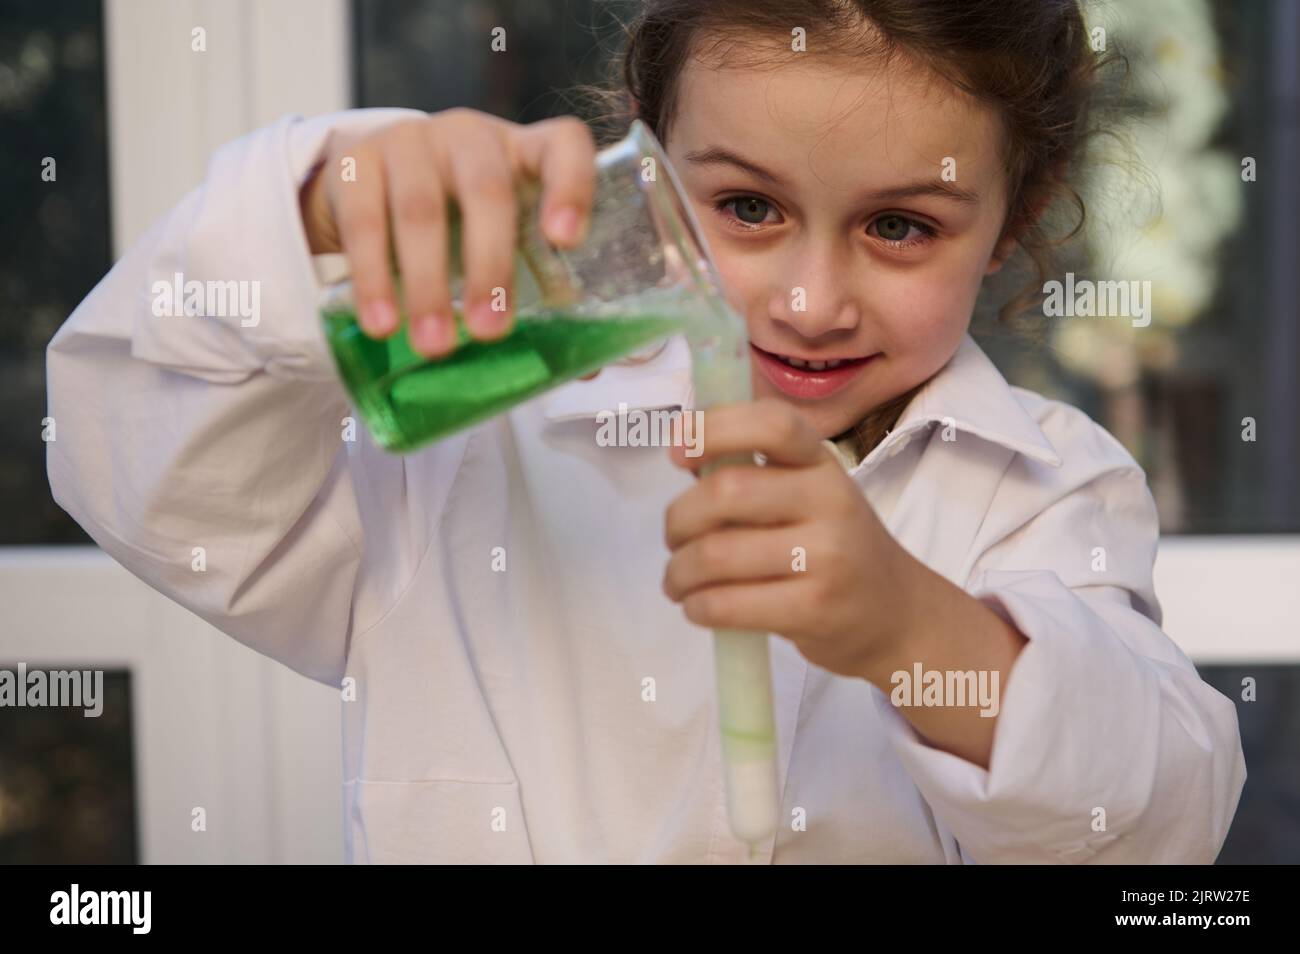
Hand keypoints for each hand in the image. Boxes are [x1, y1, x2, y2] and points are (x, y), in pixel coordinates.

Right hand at [299, 108, 596, 355]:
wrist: (368, 185)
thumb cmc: (459, 221)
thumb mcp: (502, 239)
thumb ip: (540, 291)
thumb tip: (587, 368)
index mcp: (524, 152)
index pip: (563, 145)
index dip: (571, 187)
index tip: (567, 240)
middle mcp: (471, 137)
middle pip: (487, 190)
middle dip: (490, 266)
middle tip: (490, 331)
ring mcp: (411, 142)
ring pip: (421, 208)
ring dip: (429, 285)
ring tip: (435, 345)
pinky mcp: (356, 162)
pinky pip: (364, 222)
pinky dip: (373, 278)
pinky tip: (382, 323)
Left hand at [662, 399, 922, 679]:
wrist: (895, 614)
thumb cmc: (831, 546)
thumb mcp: (807, 494)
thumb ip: (751, 473)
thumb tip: (683, 450)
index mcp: (821, 463)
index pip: (772, 424)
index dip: (714, 428)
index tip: (677, 452)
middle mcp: (830, 500)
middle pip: (726, 492)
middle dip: (677, 520)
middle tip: (673, 539)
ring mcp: (826, 557)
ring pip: (716, 554)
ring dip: (678, 571)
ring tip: (678, 581)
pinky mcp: (814, 609)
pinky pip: (727, 604)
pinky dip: (696, 606)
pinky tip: (698, 606)